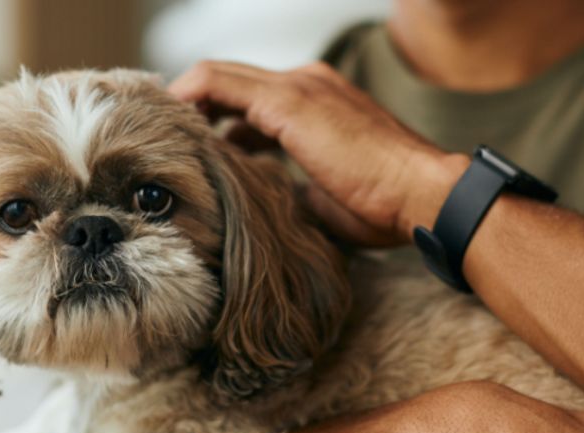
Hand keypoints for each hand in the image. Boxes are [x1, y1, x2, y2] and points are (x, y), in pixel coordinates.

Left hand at [169, 60, 467, 246]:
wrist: (421, 194)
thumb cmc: (386, 204)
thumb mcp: (326, 194)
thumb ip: (294, 185)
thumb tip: (268, 199)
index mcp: (319, 101)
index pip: (251, 98)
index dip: (216, 117)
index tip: (190, 147)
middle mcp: (307, 83)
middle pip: (229, 82)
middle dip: (193, 108)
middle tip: (163, 141)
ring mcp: (298, 87)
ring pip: (219, 78)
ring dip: (187, 105)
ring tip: (162, 140)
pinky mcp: (288, 101)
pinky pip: (216, 85)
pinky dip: (189, 101)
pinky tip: (171, 130)